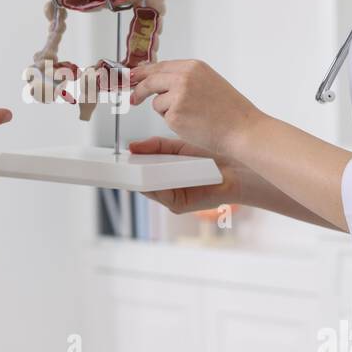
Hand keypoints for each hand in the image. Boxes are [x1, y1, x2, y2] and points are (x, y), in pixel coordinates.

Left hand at [127, 60, 261, 156]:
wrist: (241, 128)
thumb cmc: (229, 110)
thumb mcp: (208, 82)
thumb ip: (184, 77)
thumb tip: (159, 78)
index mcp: (193, 67)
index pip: (160, 66)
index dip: (144, 72)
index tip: (133, 76)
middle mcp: (183, 78)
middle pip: (150, 80)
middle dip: (139, 90)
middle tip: (134, 99)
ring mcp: (177, 95)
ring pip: (157, 102)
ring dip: (167, 111)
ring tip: (191, 116)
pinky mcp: (174, 114)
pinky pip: (164, 117)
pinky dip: (173, 122)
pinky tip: (191, 124)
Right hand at [128, 136, 245, 214]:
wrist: (235, 169)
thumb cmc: (209, 158)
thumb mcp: (177, 148)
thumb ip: (155, 146)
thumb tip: (132, 146)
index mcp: (164, 176)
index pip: (140, 172)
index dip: (128, 166)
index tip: (117, 156)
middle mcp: (166, 190)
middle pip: (141, 182)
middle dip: (129, 173)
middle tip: (118, 162)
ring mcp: (171, 199)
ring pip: (149, 190)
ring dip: (139, 179)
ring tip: (130, 166)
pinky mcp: (179, 205)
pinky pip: (162, 195)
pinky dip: (155, 186)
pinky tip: (153, 174)